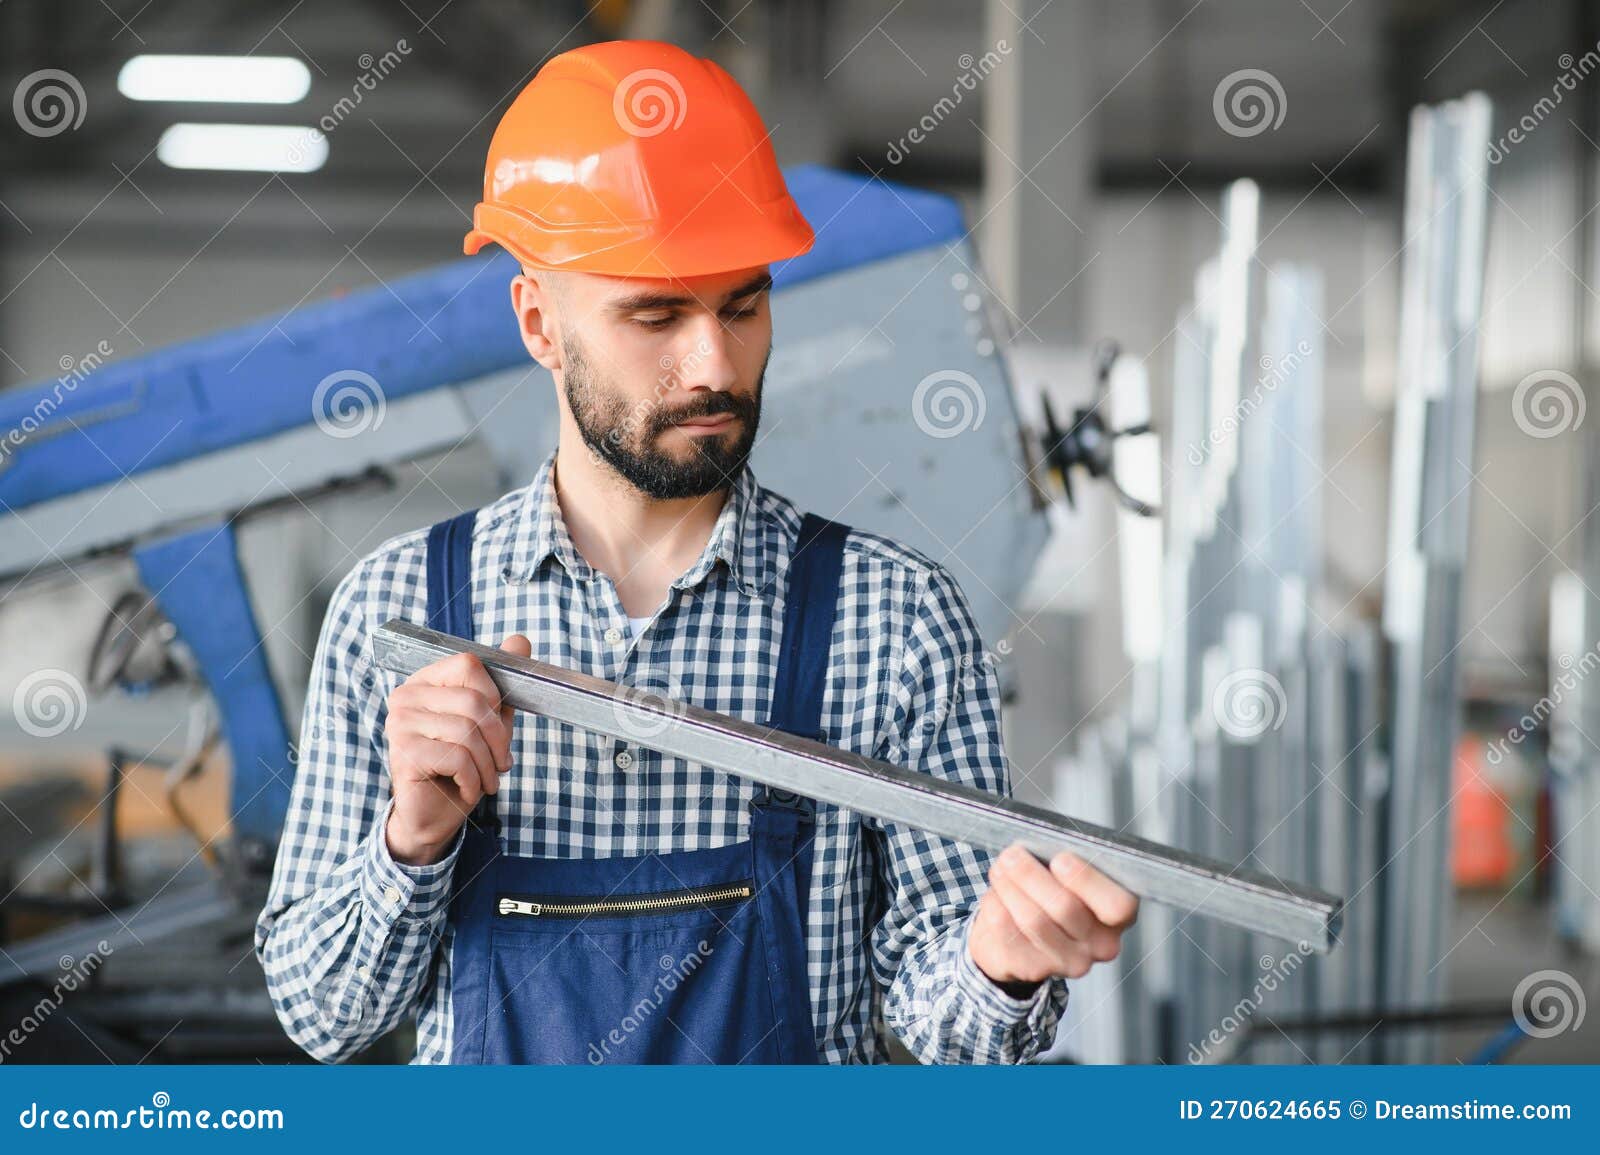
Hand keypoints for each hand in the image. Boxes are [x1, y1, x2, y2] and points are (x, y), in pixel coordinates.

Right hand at [383, 634, 531, 864]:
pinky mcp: (403, 753)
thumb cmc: (462, 765)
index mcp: (425, 681)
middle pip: (472, 702)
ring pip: (467, 732)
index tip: (499, 726)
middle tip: (502, 764)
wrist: (435, 814)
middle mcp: (405, 696)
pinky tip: (469, 789)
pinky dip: (474, 779)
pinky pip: (456, 757)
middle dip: (498, 739)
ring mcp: (399, 724)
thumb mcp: (488, 721)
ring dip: (488, 764)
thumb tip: (520, 640)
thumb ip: (500, 684)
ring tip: (487, 780)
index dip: (495, 695)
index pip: (468, 664)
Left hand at [968, 845, 1138, 992]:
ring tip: (1002, 868)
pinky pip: (1006, 929)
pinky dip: (996, 903)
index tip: (1059, 859)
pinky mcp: (1032, 969)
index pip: (1117, 905)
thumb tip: (1040, 846)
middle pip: (1065, 908)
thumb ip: (1065, 862)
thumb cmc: (1050, 892)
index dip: (1087, 881)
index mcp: (1116, 917)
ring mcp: (1067, 962)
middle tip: (1013, 854)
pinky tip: (997, 894)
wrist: (1019, 936)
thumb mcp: (1067, 876)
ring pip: (1033, 919)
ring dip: (1010, 886)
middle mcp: (1099, 945)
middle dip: (1032, 874)